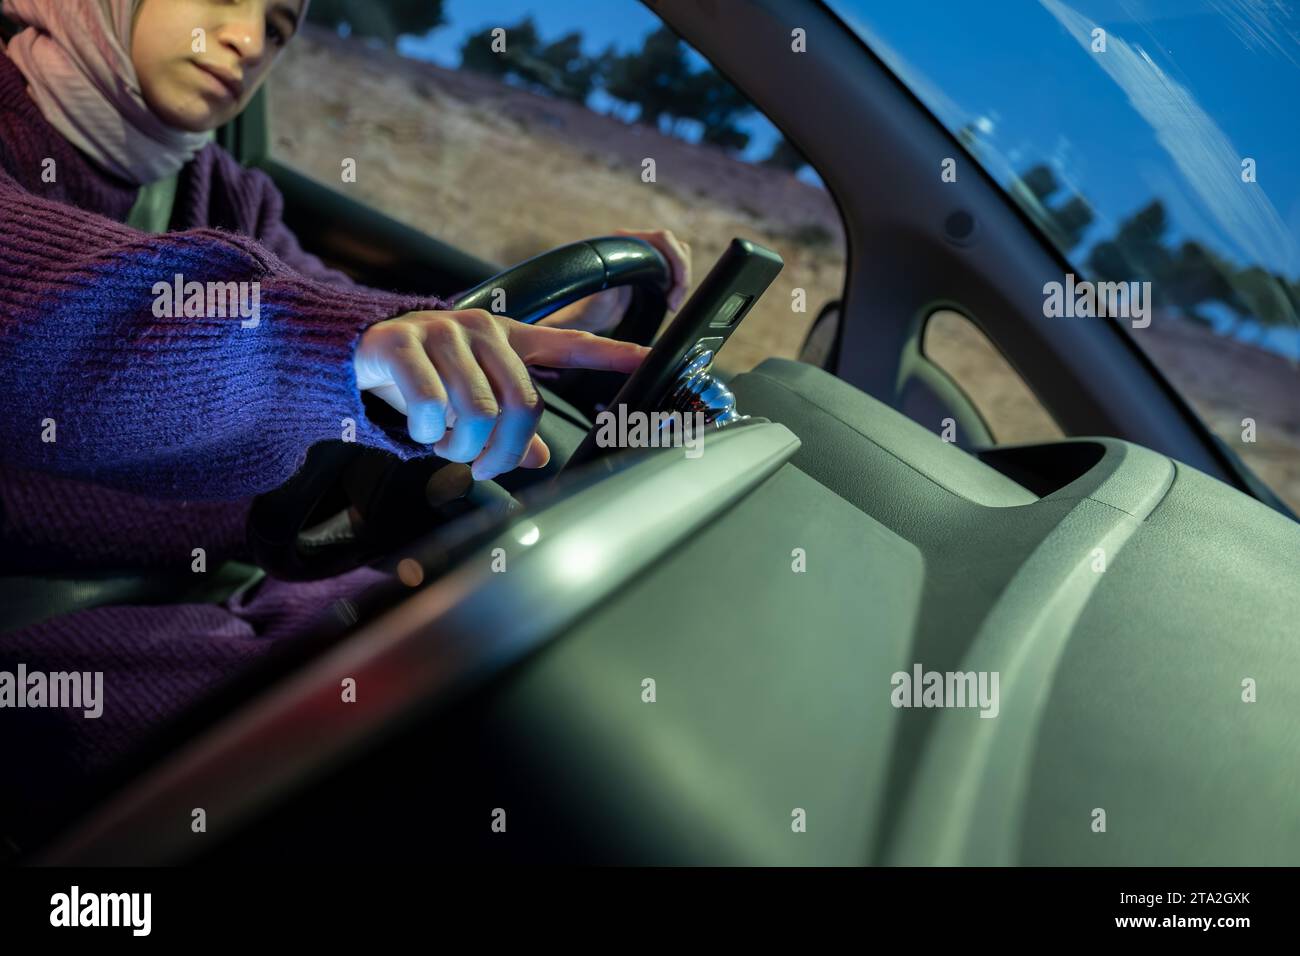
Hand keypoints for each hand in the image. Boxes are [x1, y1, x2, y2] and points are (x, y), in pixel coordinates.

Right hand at [354, 309, 648, 479]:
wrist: (347, 350)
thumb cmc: (418, 375)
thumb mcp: (467, 396)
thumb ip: (506, 423)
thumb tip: (539, 457)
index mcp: (508, 339)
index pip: (571, 344)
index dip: (614, 353)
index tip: (652, 358)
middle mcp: (482, 330)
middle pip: (522, 403)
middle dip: (503, 449)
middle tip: (483, 466)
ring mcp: (442, 332)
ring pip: (477, 410)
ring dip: (459, 444)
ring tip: (441, 442)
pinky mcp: (401, 342)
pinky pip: (430, 403)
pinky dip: (426, 430)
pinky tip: (418, 428)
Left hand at [537, 228, 691, 333]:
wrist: (586, 319)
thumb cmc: (586, 310)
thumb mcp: (596, 301)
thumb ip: (607, 290)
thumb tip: (618, 283)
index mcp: (622, 242)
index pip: (662, 239)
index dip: (675, 262)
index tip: (673, 292)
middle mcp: (634, 244)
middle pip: (675, 246)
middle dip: (681, 274)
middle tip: (673, 303)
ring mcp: (643, 256)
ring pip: (677, 257)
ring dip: (681, 280)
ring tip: (671, 304)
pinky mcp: (649, 270)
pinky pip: (673, 270)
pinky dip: (678, 285)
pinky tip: (670, 302)